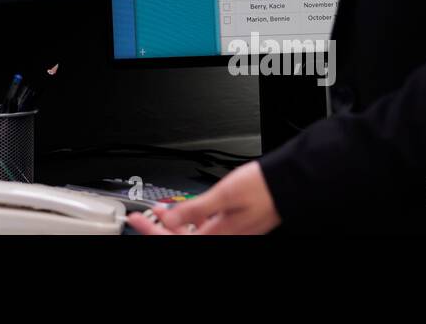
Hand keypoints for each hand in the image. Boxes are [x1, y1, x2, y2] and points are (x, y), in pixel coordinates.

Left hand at [125, 161, 280, 234]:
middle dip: (160, 228)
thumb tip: (169, 218)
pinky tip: (184, 212)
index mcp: (220, 233)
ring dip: (174, 225)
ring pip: (194, 235)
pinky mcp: (235, 226)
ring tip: (159, 212)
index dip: (153, 230)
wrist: (287, 185)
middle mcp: (225, 237)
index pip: (178, 239)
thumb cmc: (263, 187)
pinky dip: (190, 222)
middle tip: (142, 216)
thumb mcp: (225, 193)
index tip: (137, 219)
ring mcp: (230, 233)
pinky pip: (206, 229)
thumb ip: (197, 208)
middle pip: (183, 239)